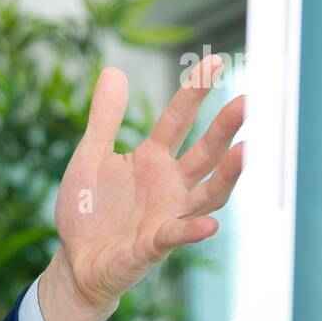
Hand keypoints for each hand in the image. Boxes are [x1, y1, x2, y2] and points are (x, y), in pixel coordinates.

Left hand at [38, 55, 245, 320]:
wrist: (75, 260)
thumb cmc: (88, 211)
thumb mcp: (89, 157)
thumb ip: (104, 119)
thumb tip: (113, 70)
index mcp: (152, 159)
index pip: (178, 120)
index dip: (195, 91)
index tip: (215, 60)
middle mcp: (169, 185)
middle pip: (205, 153)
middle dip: (224, 128)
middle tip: (246, 101)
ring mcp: (167, 215)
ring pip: (208, 193)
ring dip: (228, 174)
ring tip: (246, 150)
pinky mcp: (154, 245)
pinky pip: (177, 236)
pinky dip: (192, 231)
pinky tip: (209, 225)